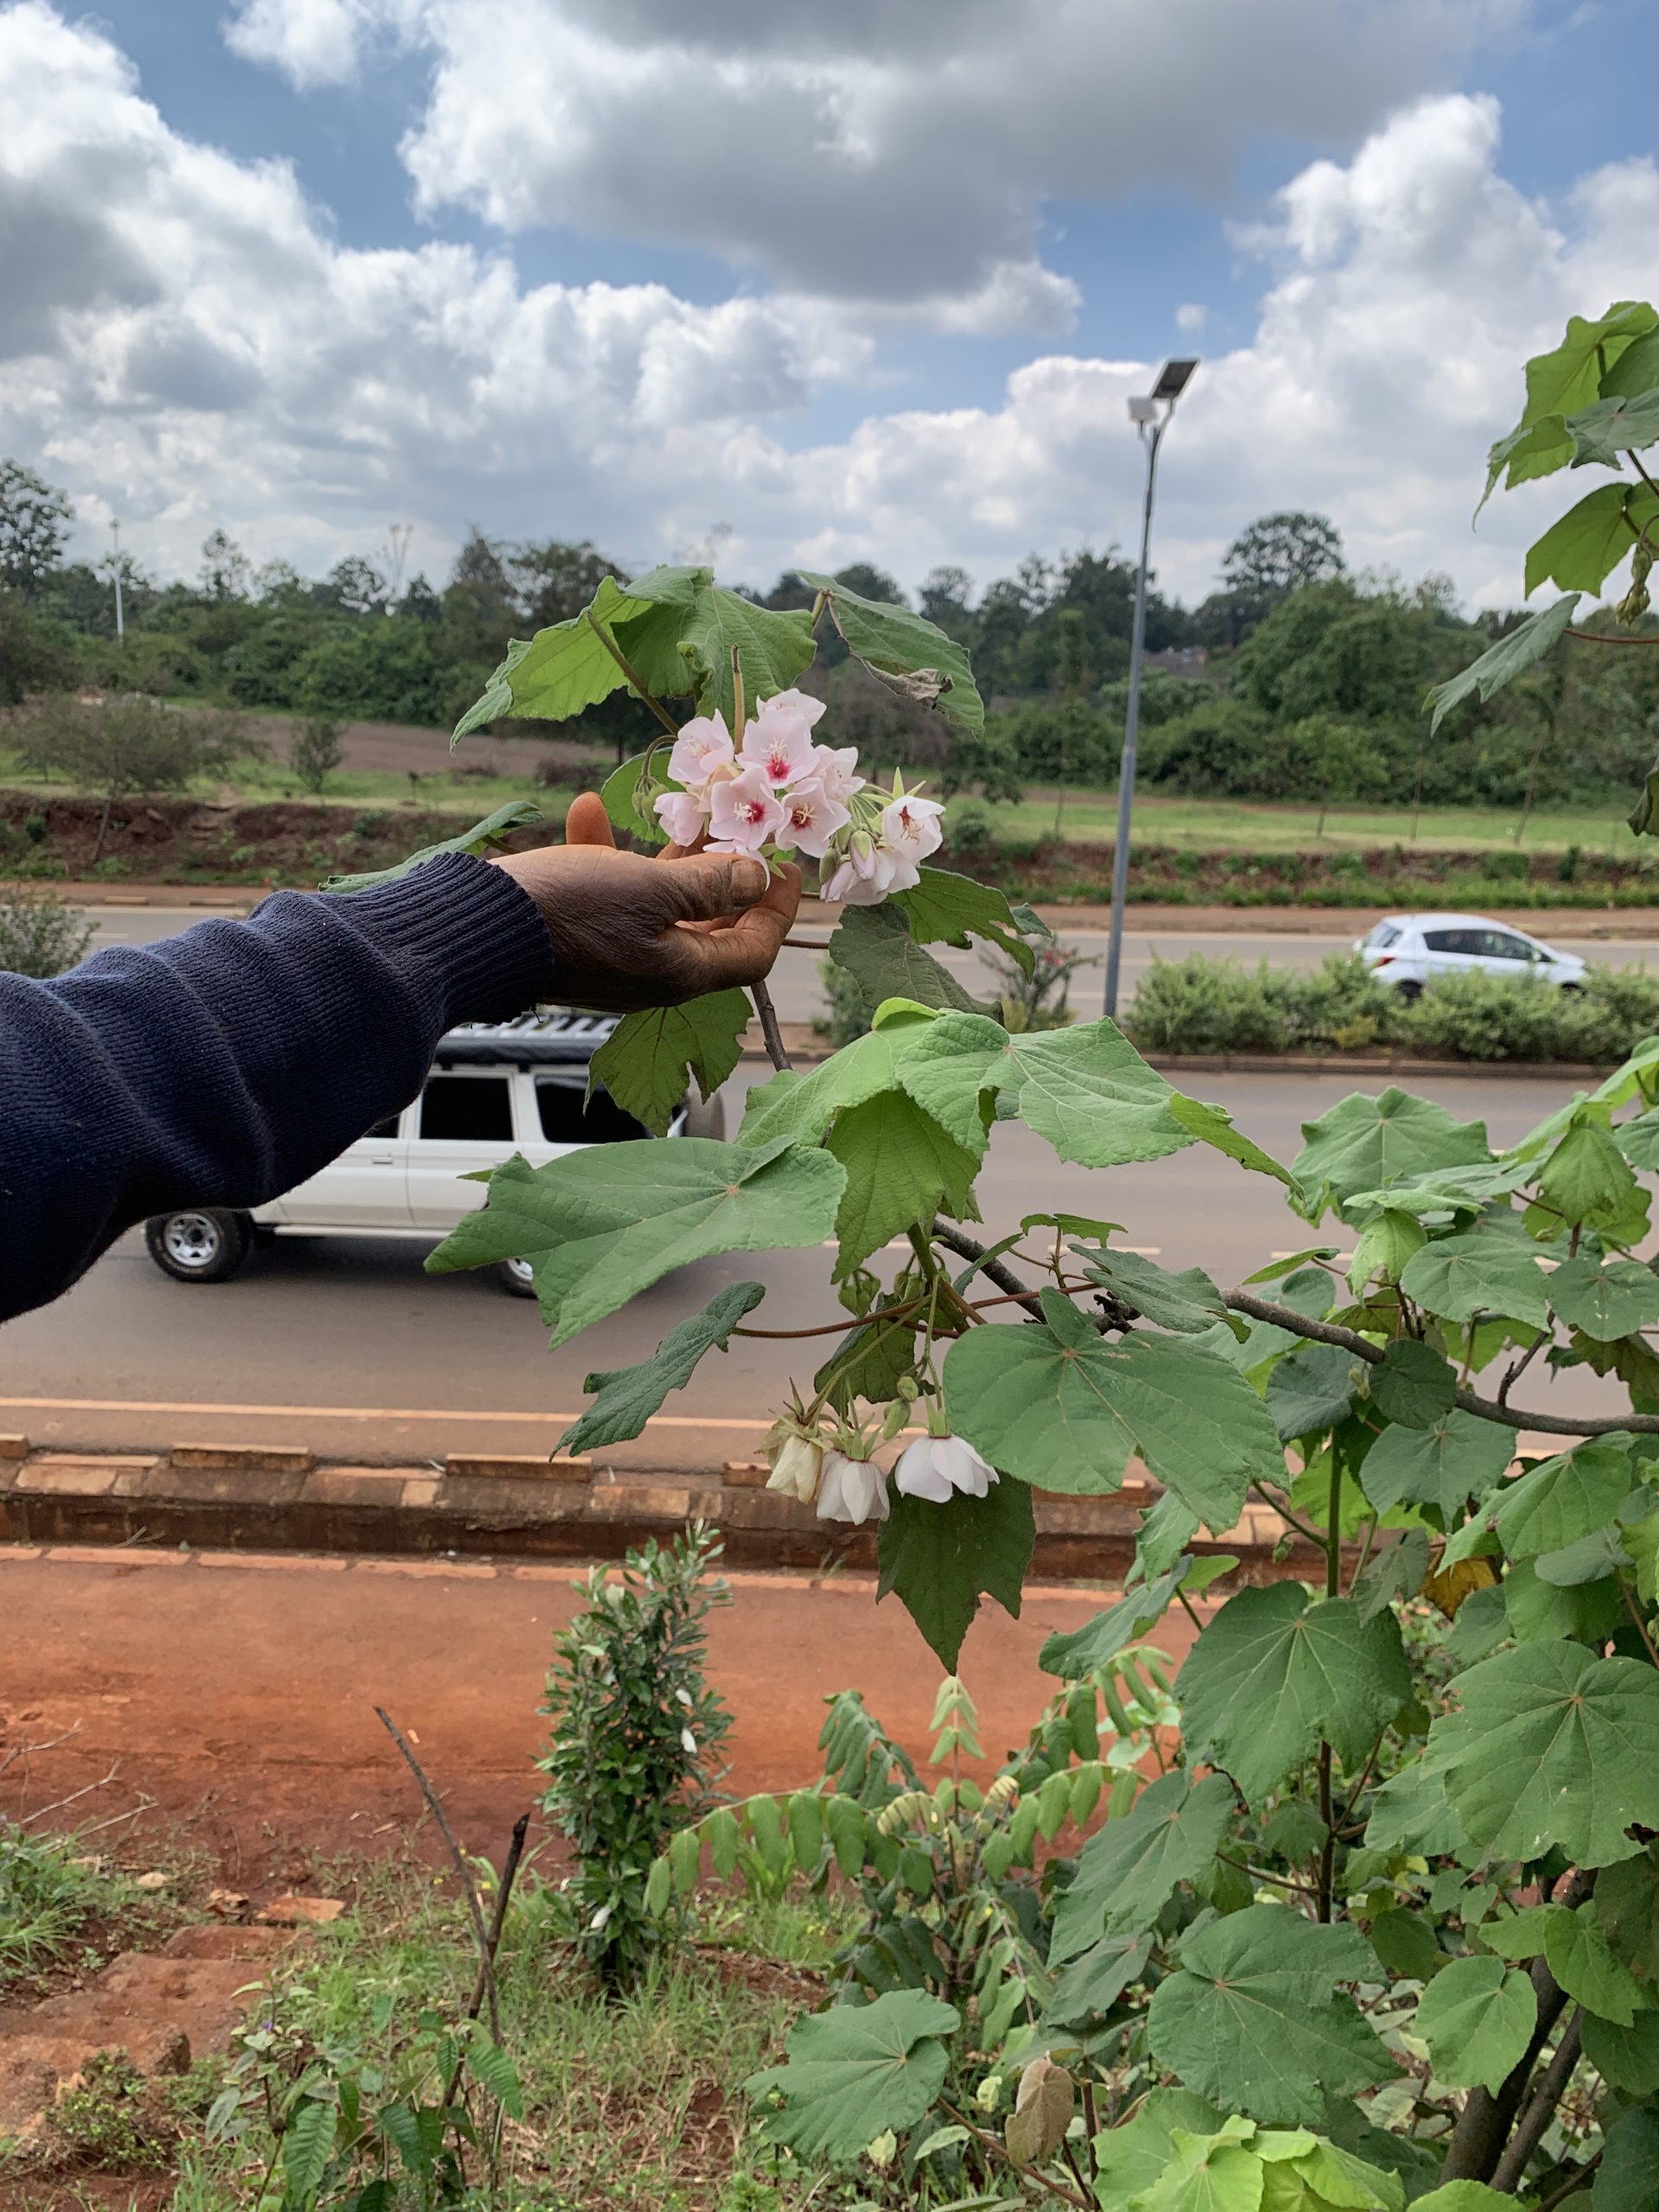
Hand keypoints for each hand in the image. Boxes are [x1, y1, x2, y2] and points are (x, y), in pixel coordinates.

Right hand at [491, 793, 801, 1013]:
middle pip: (711, 928)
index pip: (752, 952)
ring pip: (659, 904)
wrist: (472, 931)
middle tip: (742, 832)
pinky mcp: (574, 931)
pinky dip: (603, 852)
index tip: (786, 865)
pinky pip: (604, 891)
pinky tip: (585, 808)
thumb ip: (709, 884)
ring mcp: (612, 952)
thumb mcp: (652, 888)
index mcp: (680, 971)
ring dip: (672, 859)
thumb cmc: (571, 912)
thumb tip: (755, 877)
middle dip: (729, 879)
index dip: (777, 910)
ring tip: (682, 812)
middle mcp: (651, 969)